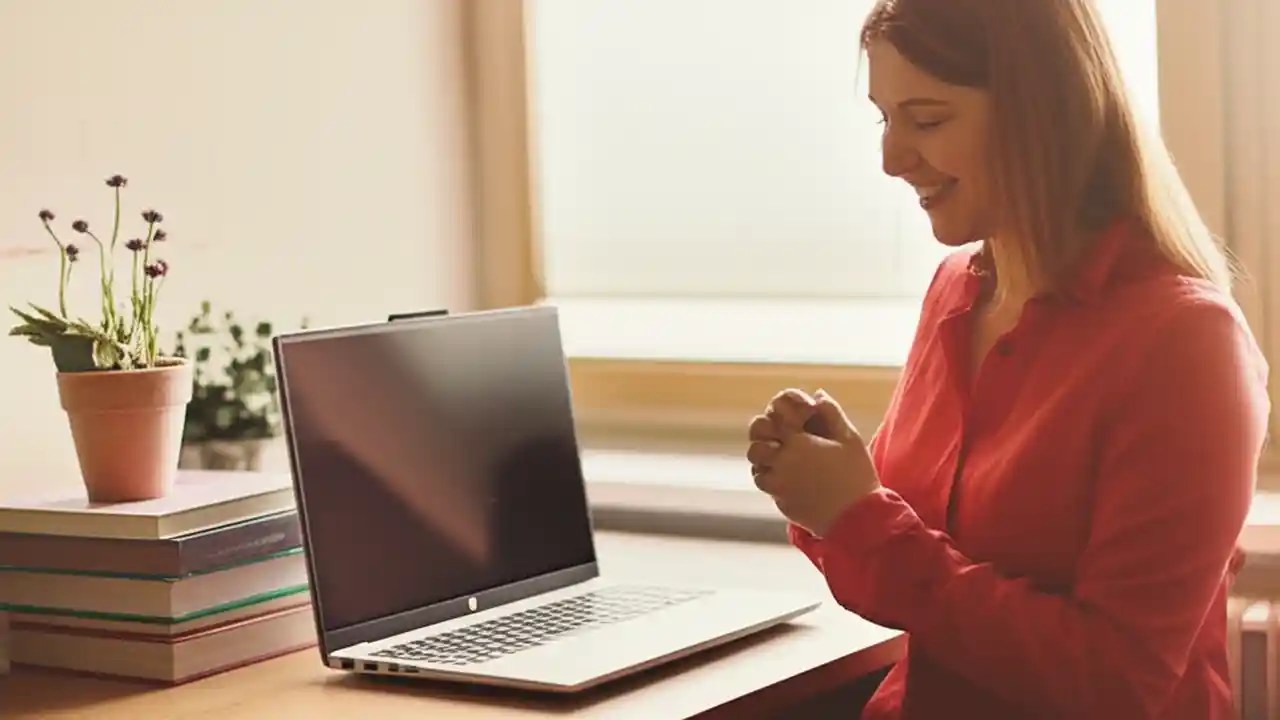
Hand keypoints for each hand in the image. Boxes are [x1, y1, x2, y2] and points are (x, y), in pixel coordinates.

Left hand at [746, 389, 879, 536]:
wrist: (857, 518)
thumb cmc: (857, 476)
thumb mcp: (850, 439)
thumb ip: (831, 413)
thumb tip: (817, 395)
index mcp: (799, 442)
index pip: (775, 415)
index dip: (782, 411)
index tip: (793, 417)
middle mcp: (783, 460)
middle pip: (756, 439)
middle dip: (764, 433)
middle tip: (778, 436)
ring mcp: (779, 482)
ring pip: (756, 463)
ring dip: (765, 457)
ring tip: (781, 457)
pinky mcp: (780, 500)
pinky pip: (764, 484)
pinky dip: (769, 476)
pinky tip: (785, 475)